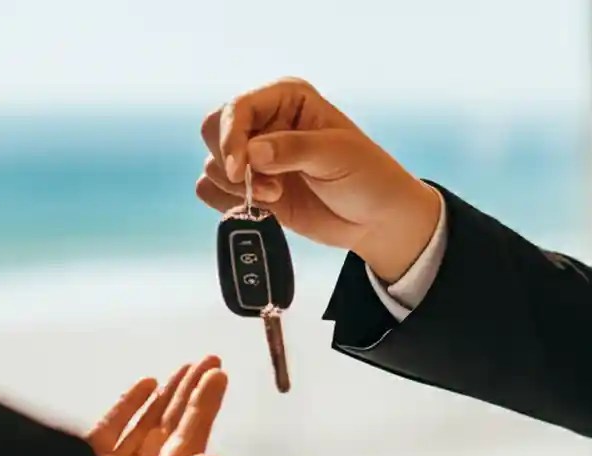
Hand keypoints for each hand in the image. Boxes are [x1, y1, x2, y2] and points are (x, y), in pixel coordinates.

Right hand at [85, 356, 229, 455]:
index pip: (189, 440)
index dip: (206, 407)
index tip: (218, 375)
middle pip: (174, 428)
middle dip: (192, 394)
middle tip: (211, 359)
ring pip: (147, 424)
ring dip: (168, 395)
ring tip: (187, 367)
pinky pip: (113, 427)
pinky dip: (130, 405)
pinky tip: (148, 383)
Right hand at [197, 77, 442, 282]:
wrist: (378, 221)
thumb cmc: (368, 177)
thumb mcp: (337, 155)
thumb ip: (293, 149)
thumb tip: (252, 152)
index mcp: (287, 98)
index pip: (238, 108)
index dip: (232, 136)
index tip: (238, 168)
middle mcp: (266, 122)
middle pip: (214, 130)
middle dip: (230, 162)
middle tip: (265, 187)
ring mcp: (257, 157)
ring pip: (213, 164)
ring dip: (235, 187)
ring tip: (275, 197)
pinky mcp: (252, 188)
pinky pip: (214, 191)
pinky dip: (228, 202)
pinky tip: (262, 208)